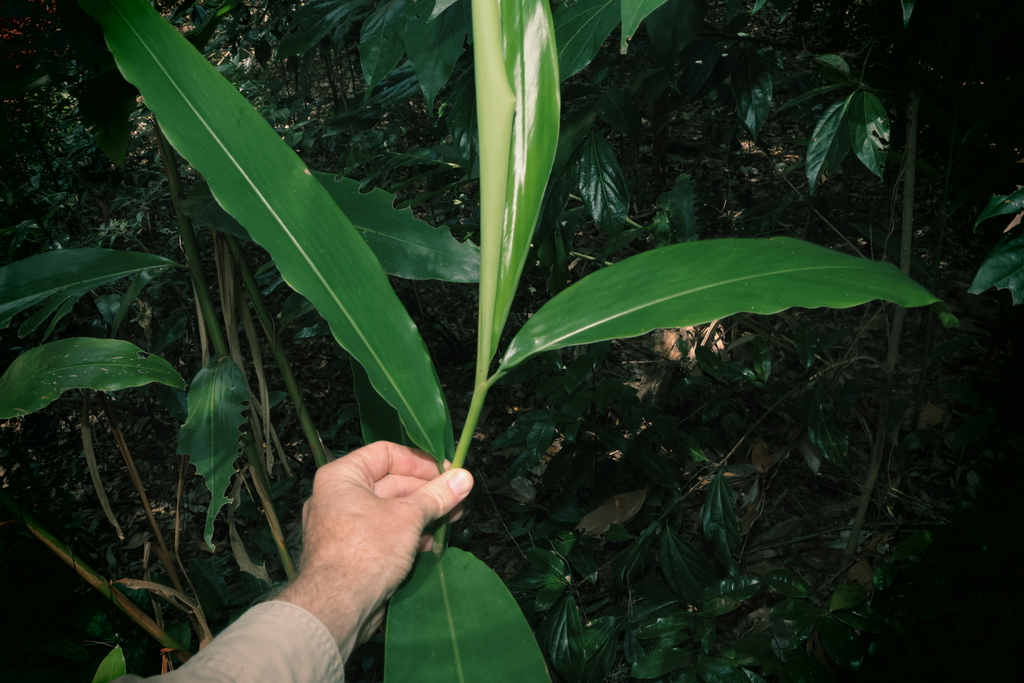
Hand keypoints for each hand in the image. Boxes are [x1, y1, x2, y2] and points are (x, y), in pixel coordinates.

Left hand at [276, 441, 472, 658]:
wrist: (336, 608)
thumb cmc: (367, 550)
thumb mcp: (408, 517)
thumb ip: (437, 495)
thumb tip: (465, 477)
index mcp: (342, 477)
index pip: (385, 454)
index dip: (419, 461)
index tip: (447, 472)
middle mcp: (337, 497)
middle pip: (390, 483)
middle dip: (426, 492)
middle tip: (458, 500)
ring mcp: (343, 526)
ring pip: (389, 511)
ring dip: (421, 515)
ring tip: (450, 522)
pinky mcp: (351, 553)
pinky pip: (383, 534)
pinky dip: (406, 535)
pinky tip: (430, 544)